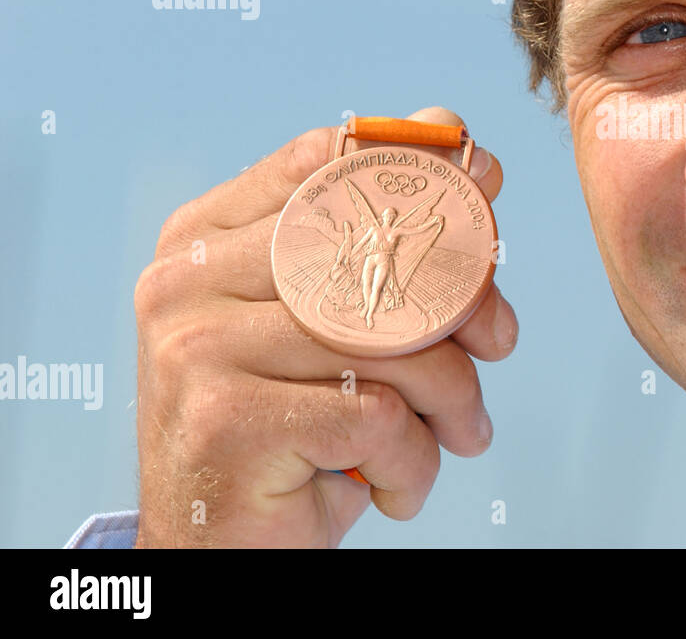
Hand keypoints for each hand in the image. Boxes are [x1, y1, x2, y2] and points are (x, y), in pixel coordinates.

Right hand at [133, 107, 513, 546]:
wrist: (220, 547)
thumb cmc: (290, 426)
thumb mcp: (330, 326)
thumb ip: (376, 246)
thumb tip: (458, 140)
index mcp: (203, 238)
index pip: (323, 162)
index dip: (419, 165)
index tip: (487, 179)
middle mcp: (185, 282)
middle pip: (370, 251)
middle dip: (463, 297)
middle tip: (498, 339)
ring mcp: (197, 349)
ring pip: (389, 340)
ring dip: (451, 399)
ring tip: (458, 432)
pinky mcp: (227, 420)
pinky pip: (379, 415)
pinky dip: (415, 460)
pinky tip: (397, 485)